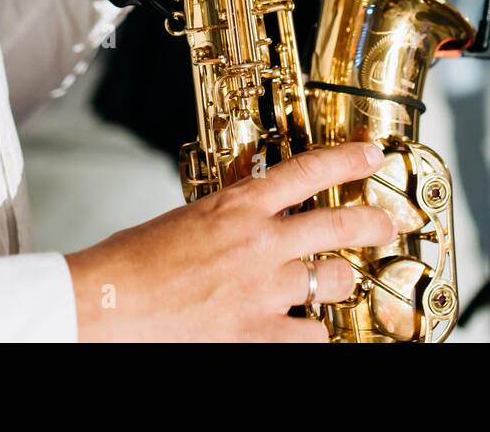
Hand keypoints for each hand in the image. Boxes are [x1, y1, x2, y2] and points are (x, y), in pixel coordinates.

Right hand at [64, 143, 395, 341]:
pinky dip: (313, 330)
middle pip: (339, 226)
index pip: (308, 171)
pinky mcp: (258, 335)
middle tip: (386, 223)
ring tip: (337, 282)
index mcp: (235, 206)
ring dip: (339, 281)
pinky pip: (314, 334)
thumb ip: (229, 215)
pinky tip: (306, 327)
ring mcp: (263, 291)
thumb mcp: (185, 219)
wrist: (103, 305)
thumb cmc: (130, 264)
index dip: (348, 160)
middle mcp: (258, 243)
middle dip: (373, 223)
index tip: (371, 155)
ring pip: (334, 280)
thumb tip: (255, 216)